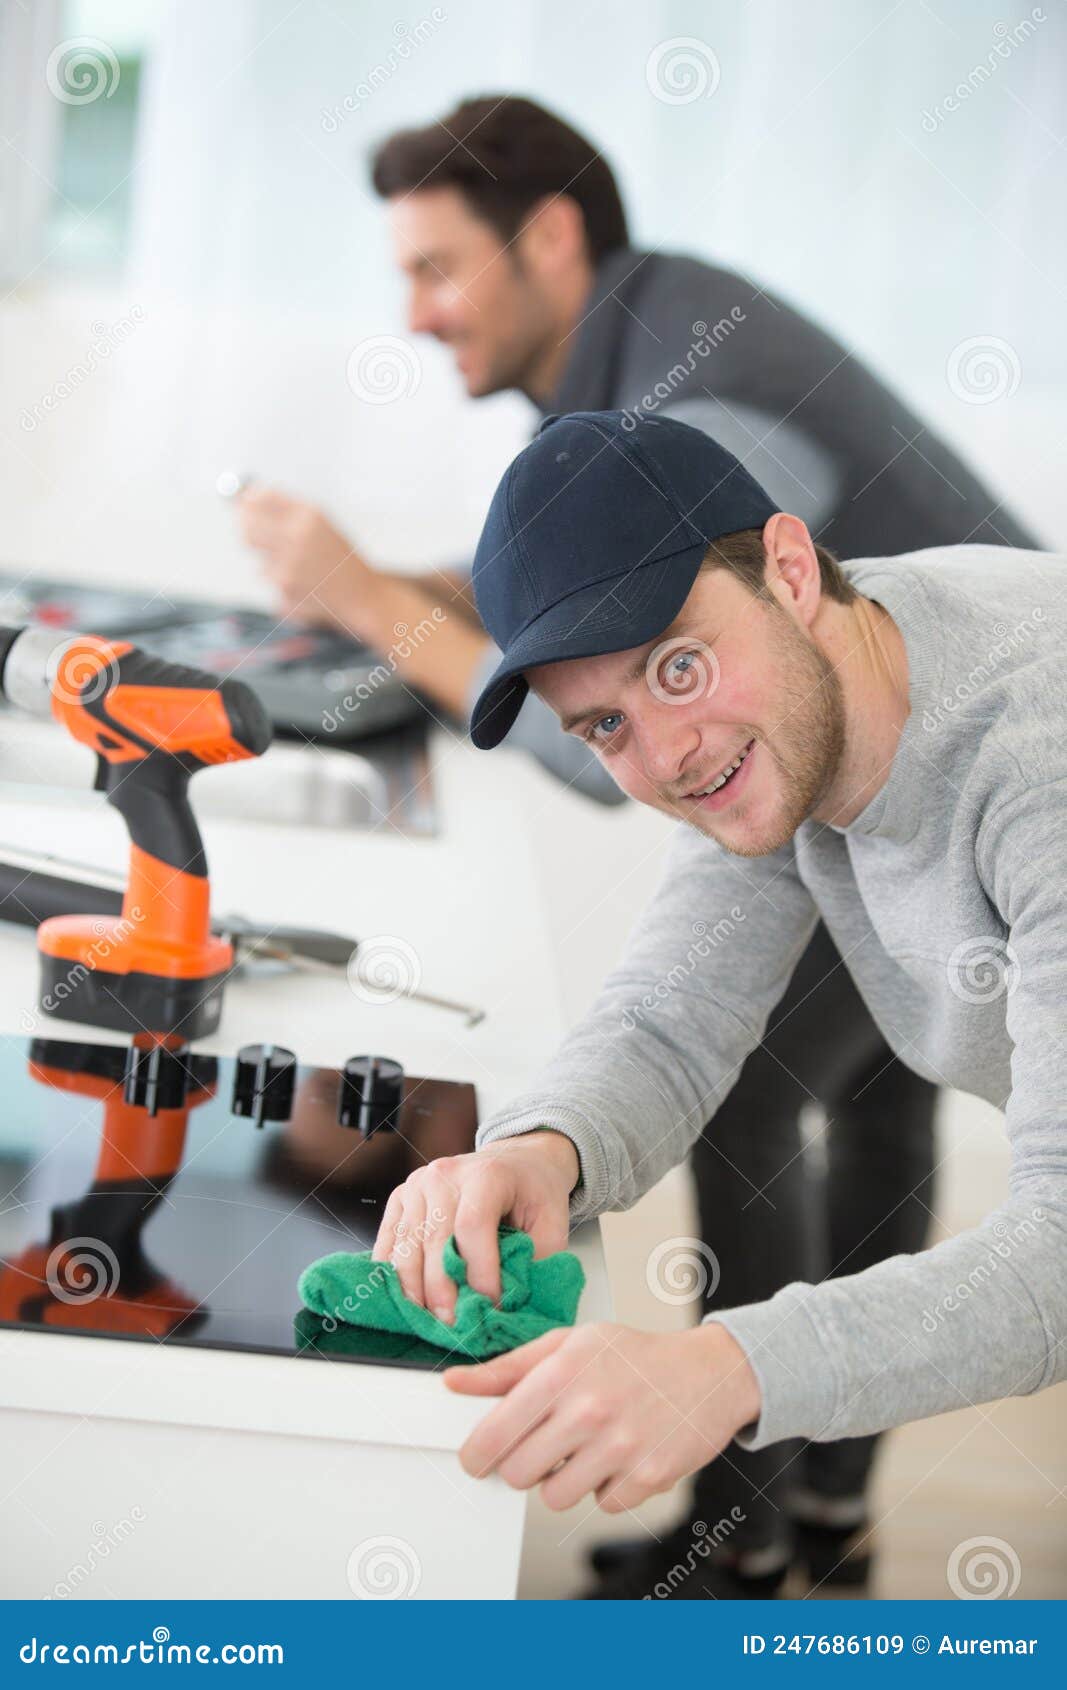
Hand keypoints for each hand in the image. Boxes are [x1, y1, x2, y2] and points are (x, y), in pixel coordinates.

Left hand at [237, 487, 373, 628]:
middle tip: (255, 531)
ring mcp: (289, 565)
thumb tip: (247, 497)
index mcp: (308, 516)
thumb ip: (285, 509)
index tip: (245, 503)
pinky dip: (278, 579)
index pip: (260, 498)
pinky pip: (267, 577)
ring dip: (268, 558)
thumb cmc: (340, 559)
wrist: (361, 596)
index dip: (248, 500)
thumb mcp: (320, 523)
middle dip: (247, 527)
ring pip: (257, 555)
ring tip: (295, 563)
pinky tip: (301, 581)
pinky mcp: (284, 588)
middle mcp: (297, 537)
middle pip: (248, 525)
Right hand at [371, 1131, 578, 1323]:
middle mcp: (446, 1174)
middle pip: (434, 1238)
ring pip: (407, 1243)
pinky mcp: (401, 1195)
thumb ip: (536, 1260)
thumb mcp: (552, 1222)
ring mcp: (419, 1183)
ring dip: (414, 1288)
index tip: (490, 1304)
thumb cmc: (534, 1191)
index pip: (473, 1225)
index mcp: (487, 1174)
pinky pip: (390, 1240)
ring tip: (428, 1319)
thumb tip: (513, 1303)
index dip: (479, 1271)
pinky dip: (393, 1272)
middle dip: (442, 1288)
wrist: (517, 1161)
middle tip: (453, 1323)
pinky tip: (404, 1297)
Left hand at [445, 1320, 760, 1513]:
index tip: (476, 1459)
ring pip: (556, 1497)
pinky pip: (600, 1504)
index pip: (495, 1433)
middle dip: (522, 1466)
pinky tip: (618, 1456)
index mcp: (564, 1372)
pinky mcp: (649, 1477)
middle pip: (519, 1474)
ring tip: (583, 1449)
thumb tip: (454, 1384)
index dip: (476, 1454)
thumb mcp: (569, 1344)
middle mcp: (591, 1410)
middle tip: (540, 1448)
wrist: (708, 1374)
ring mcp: (622, 1447)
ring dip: (562, 1480)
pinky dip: (604, 1487)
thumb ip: (508, 1368)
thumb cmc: (632, 1356)